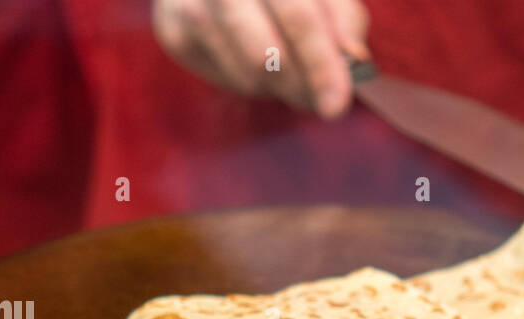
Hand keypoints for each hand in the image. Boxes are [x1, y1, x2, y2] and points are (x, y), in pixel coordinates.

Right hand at [152, 0, 369, 117]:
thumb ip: (343, 19)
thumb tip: (352, 60)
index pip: (298, 15)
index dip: (321, 63)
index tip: (337, 105)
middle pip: (266, 56)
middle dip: (301, 88)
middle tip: (322, 100)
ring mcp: (188, 2)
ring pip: (246, 74)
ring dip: (279, 86)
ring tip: (289, 68)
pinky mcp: (171, 30)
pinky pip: (224, 79)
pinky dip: (251, 82)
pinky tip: (255, 60)